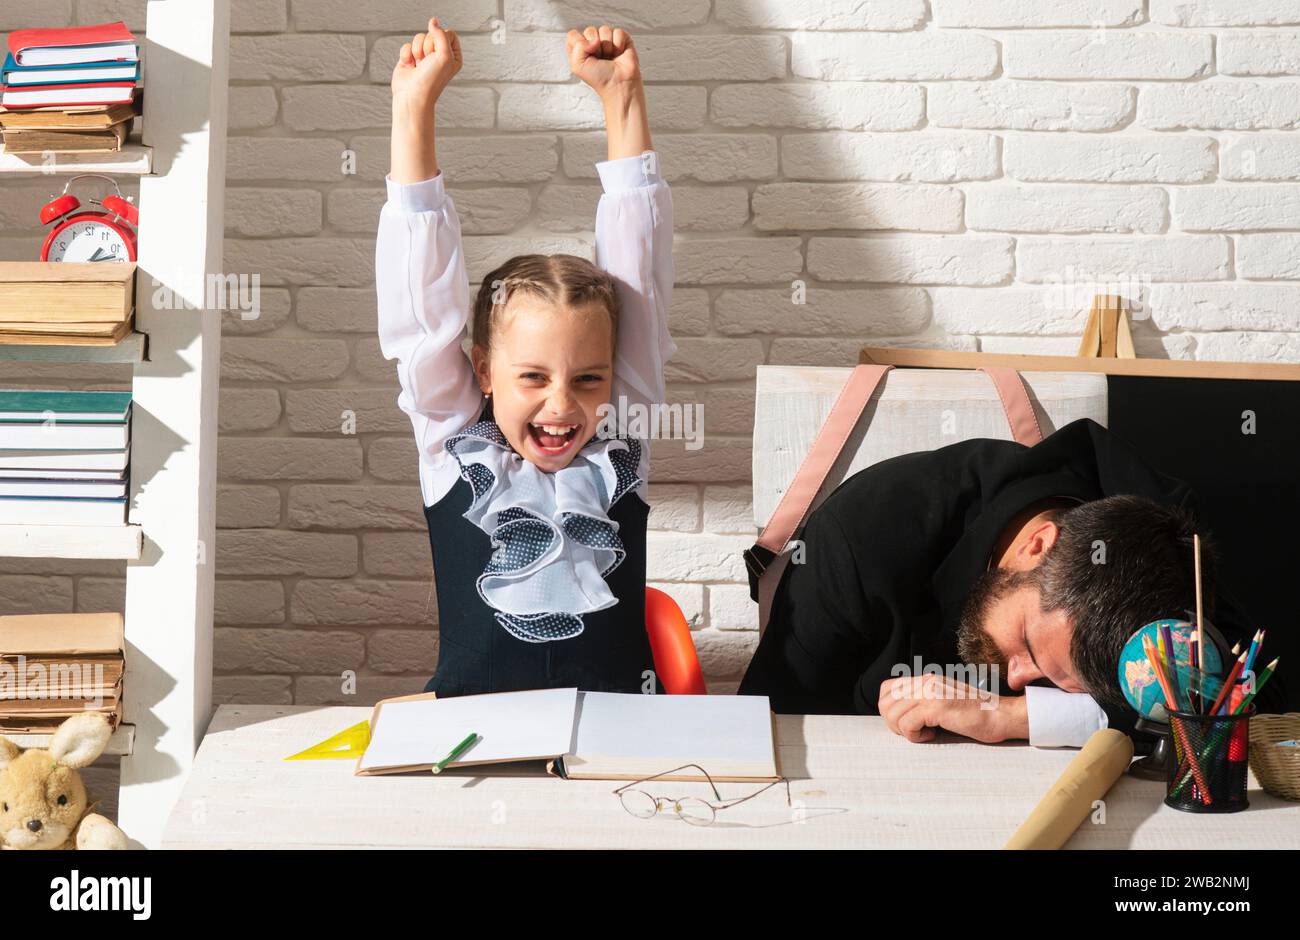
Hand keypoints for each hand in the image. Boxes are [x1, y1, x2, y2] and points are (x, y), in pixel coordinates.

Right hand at [392, 16, 461, 112]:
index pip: (449, 33)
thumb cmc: (431, 80)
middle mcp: (440, 56)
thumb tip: (433, 21)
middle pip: (432, 34)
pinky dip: (407, 55)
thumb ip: (441, 34)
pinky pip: (407, 45)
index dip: (441, 40)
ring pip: (419, 37)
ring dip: (417, 51)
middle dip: (427, 47)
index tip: (438, 54)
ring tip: (419, 65)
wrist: (412, 96)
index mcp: (453, 56)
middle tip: (427, 62)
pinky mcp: (410, 58)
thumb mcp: (444, 55)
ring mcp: (424, 57)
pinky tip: (410, 67)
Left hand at [566, 25, 641, 98]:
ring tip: (610, 57)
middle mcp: (592, 42)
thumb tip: (595, 39)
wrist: (618, 84)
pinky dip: (618, 45)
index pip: (573, 35)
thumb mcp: (577, 66)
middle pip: (589, 30)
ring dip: (607, 47)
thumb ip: (577, 47)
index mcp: (579, 48)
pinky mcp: (621, 38)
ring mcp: (607, 39)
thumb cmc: (599, 79)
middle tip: (600, 59)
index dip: (579, 44)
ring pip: (604, 30)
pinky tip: (619, 54)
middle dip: (595, 47)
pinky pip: (618, 32)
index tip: (585, 57)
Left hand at [877, 675, 1027, 743]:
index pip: (887, 689)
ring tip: (926, 732)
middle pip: (885, 703)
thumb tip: (896, 717)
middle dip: (894, 723)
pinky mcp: (936, 707)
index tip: (907, 722)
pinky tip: (933, 734)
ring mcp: (930, 692)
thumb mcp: (943, 702)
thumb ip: (922, 703)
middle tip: (915, 730)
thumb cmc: (975, 715)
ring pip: (892, 714)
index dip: (890, 709)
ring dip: (905, 731)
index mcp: (926, 680)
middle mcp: (925, 682)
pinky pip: (907, 725)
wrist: (1001, 716)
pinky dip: (916, 736)